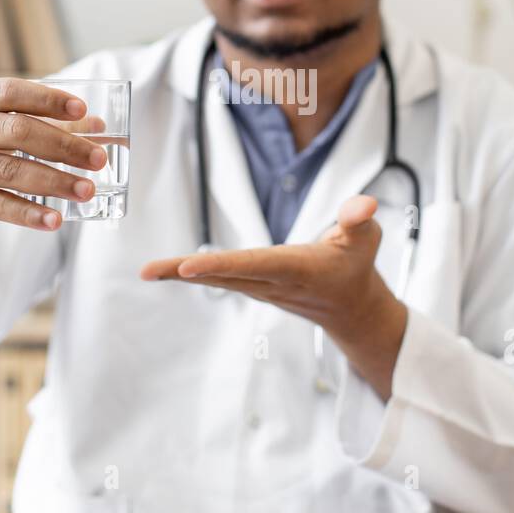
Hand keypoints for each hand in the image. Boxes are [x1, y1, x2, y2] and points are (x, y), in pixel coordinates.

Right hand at [0, 77, 109, 240]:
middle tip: (99, 159)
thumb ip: (34, 121)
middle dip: (64, 146)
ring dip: (55, 182)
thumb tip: (96, 126)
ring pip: (9, 172)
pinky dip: (28, 214)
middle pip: (17, 132)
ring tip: (87, 190)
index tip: (83, 111)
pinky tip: (55, 220)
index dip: (48, 100)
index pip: (10, 92)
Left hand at [140, 195, 408, 399]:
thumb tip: (362, 205)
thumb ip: (360, 220)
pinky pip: (217, 280)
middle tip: (149, 270)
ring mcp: (260, 288)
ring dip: (178, 275)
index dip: (222, 265)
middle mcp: (273, 283)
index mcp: (298, 269)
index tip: (189, 265)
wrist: (350, 307)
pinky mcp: (252, 287)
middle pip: (224, 276)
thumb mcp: (367, 240)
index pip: (255, 265)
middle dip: (185, 273)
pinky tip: (164, 271)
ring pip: (215, 281)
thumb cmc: (356, 264)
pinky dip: (189, 276)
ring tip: (146, 270)